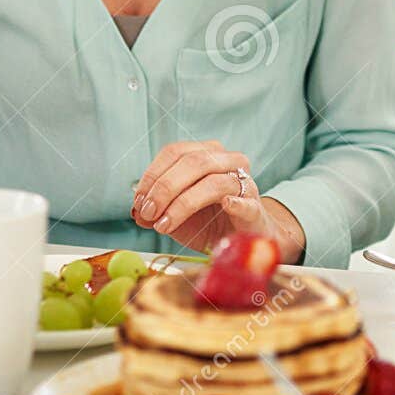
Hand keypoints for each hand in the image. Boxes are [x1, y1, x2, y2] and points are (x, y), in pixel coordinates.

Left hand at [131, 139, 304, 262]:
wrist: (244, 241)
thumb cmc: (209, 222)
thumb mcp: (175, 216)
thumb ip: (156, 211)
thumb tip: (138, 212)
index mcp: (206, 154)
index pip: (175, 152)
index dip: (153, 174)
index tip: (138, 200)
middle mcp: (227, 161)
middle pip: (193, 162)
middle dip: (164, 188)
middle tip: (148, 213)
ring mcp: (244, 183)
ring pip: (213, 182)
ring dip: (183, 203)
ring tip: (164, 225)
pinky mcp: (256, 207)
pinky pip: (245, 201)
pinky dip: (235, 202)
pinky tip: (225, 205)